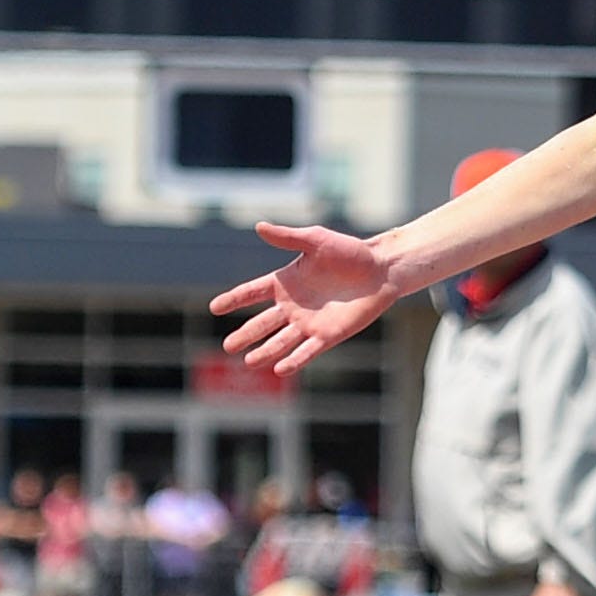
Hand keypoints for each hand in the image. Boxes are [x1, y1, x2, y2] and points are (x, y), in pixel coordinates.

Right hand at [210, 223, 395, 376]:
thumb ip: (288, 238)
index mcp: (285, 282)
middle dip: (245, 335)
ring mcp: (310, 322)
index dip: (234, 299)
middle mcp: (293, 306)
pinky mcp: (329, 335)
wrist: (380, 269)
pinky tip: (280, 369)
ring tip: (249, 362)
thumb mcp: (315, 240)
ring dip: (266, 351)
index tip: (214, 308)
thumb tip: (259, 227)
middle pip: (263, 323)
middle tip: (227, 347)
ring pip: (281, 341)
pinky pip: (308, 350)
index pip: (252, 292)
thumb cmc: (349, 251)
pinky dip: (294, 360)